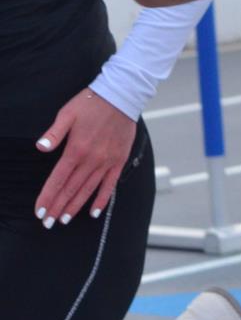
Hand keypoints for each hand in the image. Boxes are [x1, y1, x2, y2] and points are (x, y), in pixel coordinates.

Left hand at [33, 89, 136, 226]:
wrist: (122, 96)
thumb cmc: (91, 103)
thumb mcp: (67, 114)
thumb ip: (54, 133)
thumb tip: (40, 147)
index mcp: (76, 149)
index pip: (58, 179)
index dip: (47, 197)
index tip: (40, 212)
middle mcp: (92, 159)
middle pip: (71, 189)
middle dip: (58, 207)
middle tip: (48, 223)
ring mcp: (107, 161)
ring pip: (88, 190)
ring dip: (75, 206)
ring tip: (64, 220)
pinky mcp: (119, 160)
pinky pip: (110, 184)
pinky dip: (102, 199)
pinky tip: (94, 212)